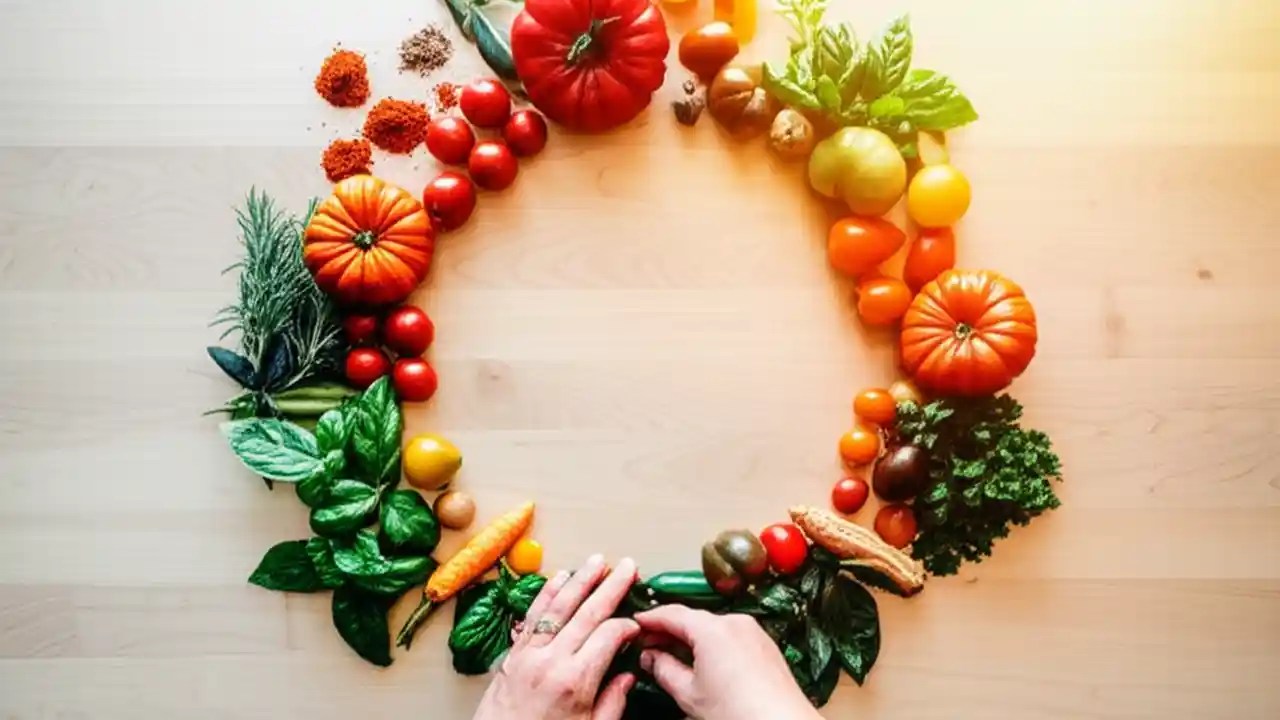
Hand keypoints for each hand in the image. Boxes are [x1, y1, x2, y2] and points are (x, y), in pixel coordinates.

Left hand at [473, 555, 639, 719]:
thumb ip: (613, 703)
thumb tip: (628, 676)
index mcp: (576, 681)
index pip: (609, 636)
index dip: (628, 625)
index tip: (638, 625)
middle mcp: (552, 660)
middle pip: (588, 613)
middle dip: (611, 586)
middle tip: (628, 566)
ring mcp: (530, 653)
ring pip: (559, 606)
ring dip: (580, 580)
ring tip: (597, 560)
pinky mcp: (514, 653)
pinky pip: (533, 615)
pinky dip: (547, 593)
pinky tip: (560, 577)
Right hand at [634, 605, 821, 719]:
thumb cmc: (741, 714)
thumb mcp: (689, 694)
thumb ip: (664, 670)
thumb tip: (651, 658)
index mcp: (712, 629)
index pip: (671, 613)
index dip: (649, 619)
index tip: (635, 625)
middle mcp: (735, 622)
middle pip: (692, 619)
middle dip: (669, 631)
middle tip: (648, 646)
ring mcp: (753, 632)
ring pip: (712, 628)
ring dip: (690, 639)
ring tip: (673, 658)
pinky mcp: (764, 645)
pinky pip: (730, 637)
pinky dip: (712, 644)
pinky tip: (702, 663)